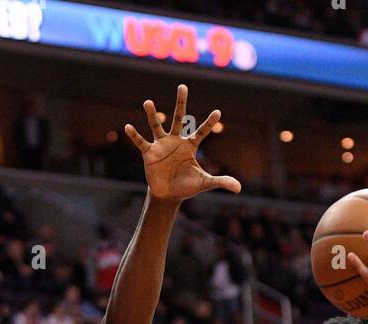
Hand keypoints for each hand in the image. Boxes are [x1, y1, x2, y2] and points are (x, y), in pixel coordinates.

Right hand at [126, 84, 240, 203]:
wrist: (169, 194)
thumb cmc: (187, 186)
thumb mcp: (204, 183)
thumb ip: (220, 181)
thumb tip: (239, 188)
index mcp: (190, 146)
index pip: (201, 132)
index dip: (209, 123)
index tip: (218, 112)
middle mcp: (176, 141)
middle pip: (179, 118)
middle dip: (181, 102)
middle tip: (183, 85)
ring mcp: (162, 145)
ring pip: (157, 126)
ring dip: (152, 114)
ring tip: (147, 102)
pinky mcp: (149, 153)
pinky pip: (141, 142)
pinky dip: (134, 135)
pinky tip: (128, 126)